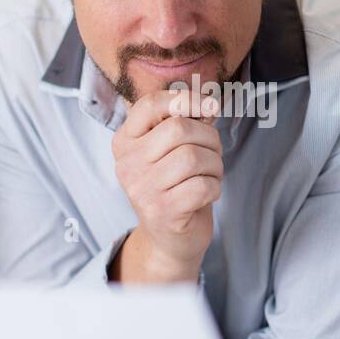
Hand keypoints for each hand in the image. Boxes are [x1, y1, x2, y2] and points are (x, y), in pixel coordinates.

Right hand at [110, 88, 222, 282]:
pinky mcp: (161, 212)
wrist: (169, 239)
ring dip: (214, 165)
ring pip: (193, 157)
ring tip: (210, 175)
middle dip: (209, 138)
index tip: (210, 107)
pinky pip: (202, 186)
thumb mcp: (173, 150)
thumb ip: (186, 123)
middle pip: (179, 129)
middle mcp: (127, 164)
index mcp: (125, 141)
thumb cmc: (175, 186)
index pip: (151, 104)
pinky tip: (207, 194)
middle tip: (213, 153)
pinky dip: (215, 188)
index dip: (187, 99)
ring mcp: (141, 189)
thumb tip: (209, 104)